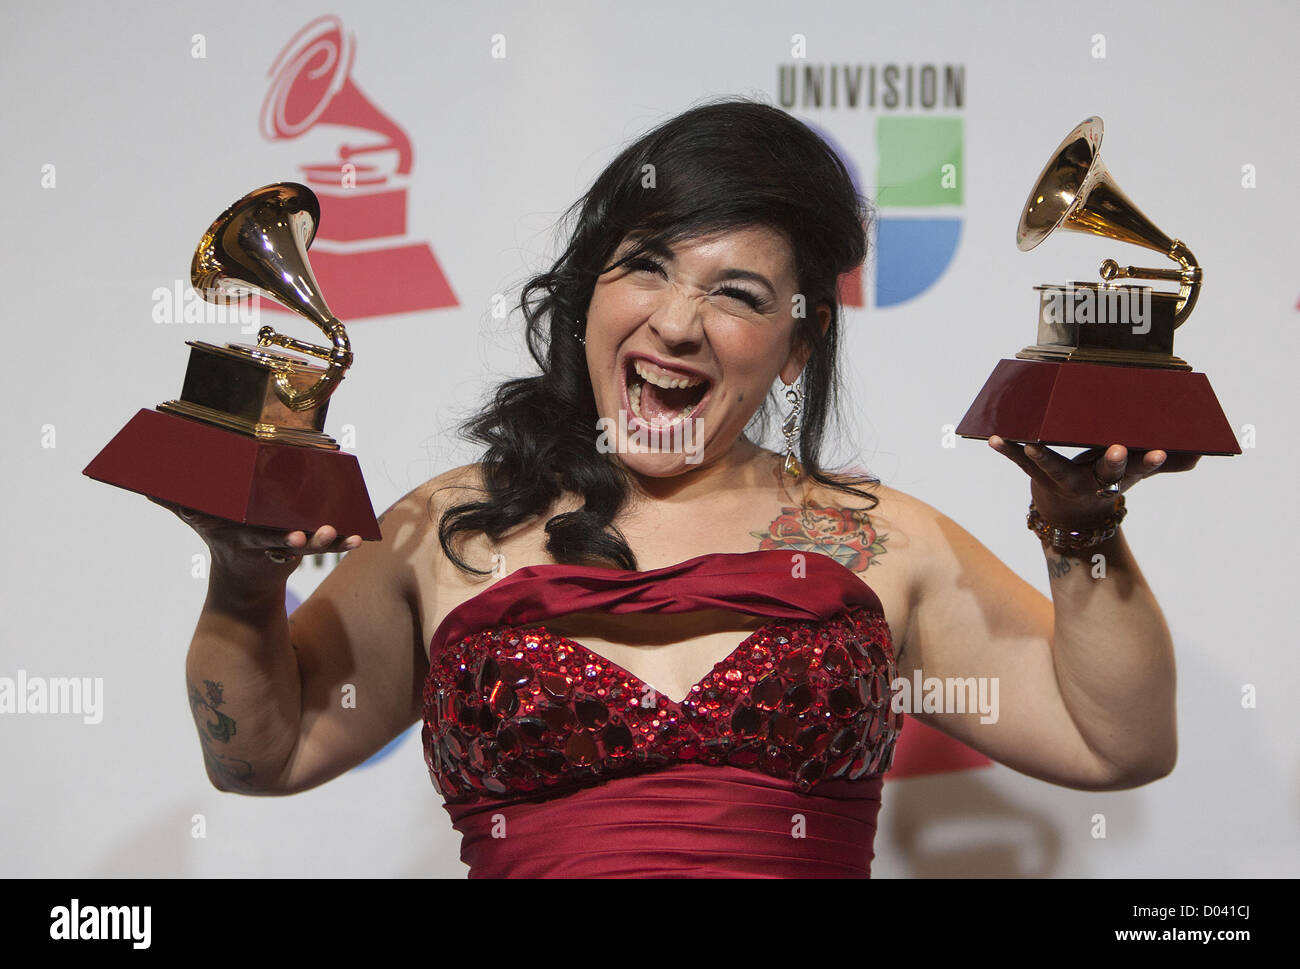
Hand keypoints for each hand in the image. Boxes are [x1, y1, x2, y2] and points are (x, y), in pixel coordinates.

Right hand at [146, 496, 361, 571]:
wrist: (243, 586)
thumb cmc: (222, 539)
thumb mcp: (198, 521)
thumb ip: (174, 501)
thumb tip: (141, 482)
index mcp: (233, 533)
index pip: (238, 530)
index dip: (250, 531)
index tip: (271, 534)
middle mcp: (259, 542)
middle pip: (277, 541)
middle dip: (294, 540)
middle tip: (306, 537)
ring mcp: (282, 548)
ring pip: (306, 546)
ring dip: (323, 542)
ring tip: (336, 533)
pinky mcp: (301, 551)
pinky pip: (324, 546)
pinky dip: (340, 542)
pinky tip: (357, 537)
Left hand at [987, 436, 1200, 527]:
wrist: (1069, 516)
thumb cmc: (1102, 482)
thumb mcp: (1130, 476)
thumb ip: (1158, 465)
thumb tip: (1200, 455)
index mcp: (1116, 479)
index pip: (1138, 471)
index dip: (1149, 464)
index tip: (1159, 453)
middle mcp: (1092, 482)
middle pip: (1105, 473)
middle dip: (1113, 462)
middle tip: (1120, 450)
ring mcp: (1063, 481)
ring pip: (1054, 468)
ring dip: (1043, 457)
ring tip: (1032, 445)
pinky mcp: (1037, 476)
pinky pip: (1020, 462)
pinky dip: (1008, 449)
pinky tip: (994, 437)